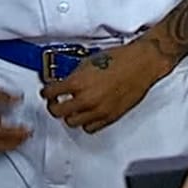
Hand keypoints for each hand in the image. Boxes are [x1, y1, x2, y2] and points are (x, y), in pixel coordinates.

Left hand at [40, 40, 169, 133]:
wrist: (141, 64)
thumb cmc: (118, 59)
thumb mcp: (86, 62)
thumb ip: (73, 75)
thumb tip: (63, 82)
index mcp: (77, 83)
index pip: (50, 93)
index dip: (46, 92)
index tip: (47, 91)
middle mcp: (87, 99)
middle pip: (57, 112)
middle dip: (53, 106)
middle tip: (55, 101)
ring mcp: (99, 110)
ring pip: (72, 123)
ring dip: (68, 115)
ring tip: (70, 108)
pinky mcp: (111, 117)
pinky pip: (90, 128)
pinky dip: (85, 123)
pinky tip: (85, 115)